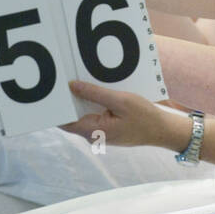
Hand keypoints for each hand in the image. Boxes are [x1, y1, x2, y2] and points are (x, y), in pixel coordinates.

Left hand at [61, 79, 190, 150]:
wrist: (161, 130)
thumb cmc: (144, 117)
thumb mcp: (121, 101)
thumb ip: (95, 94)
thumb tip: (72, 86)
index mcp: (93, 131)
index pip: (63, 121)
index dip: (56, 106)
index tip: (53, 89)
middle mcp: (92, 135)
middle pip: (70, 117)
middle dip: (67, 99)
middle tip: (64, 78)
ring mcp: (98, 133)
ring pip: (81, 114)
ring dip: (80, 100)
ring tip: (76, 80)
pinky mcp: (104, 128)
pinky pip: (91, 114)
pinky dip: (90, 103)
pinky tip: (92, 89)